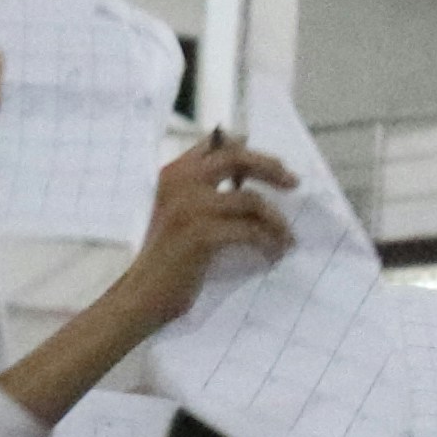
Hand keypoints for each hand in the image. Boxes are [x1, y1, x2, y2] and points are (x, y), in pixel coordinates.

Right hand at [119, 136, 296, 322]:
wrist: (143, 292)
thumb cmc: (165, 256)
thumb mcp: (179, 213)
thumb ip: (202, 192)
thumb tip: (246, 181)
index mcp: (174, 173)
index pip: (213, 144)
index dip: (246, 147)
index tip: (271, 160)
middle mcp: (180, 182)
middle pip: (236, 158)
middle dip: (271, 168)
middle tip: (294, 183)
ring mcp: (190, 207)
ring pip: (250, 200)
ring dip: (276, 219)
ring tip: (286, 236)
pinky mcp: (201, 234)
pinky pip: (250, 230)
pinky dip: (268, 240)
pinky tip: (274, 252)